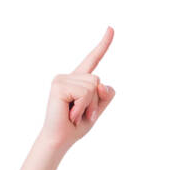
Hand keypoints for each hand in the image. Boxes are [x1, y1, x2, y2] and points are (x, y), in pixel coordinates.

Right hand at [38, 27, 116, 153]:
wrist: (59, 140)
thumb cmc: (75, 126)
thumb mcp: (97, 109)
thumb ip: (105, 94)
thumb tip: (101, 83)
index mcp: (78, 80)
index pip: (93, 59)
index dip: (103, 44)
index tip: (111, 28)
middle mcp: (69, 76)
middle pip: (97, 80)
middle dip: (95, 102)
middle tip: (80, 114)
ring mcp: (61, 79)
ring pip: (92, 86)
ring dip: (88, 105)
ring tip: (74, 114)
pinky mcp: (58, 85)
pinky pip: (84, 92)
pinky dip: (81, 107)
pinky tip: (70, 113)